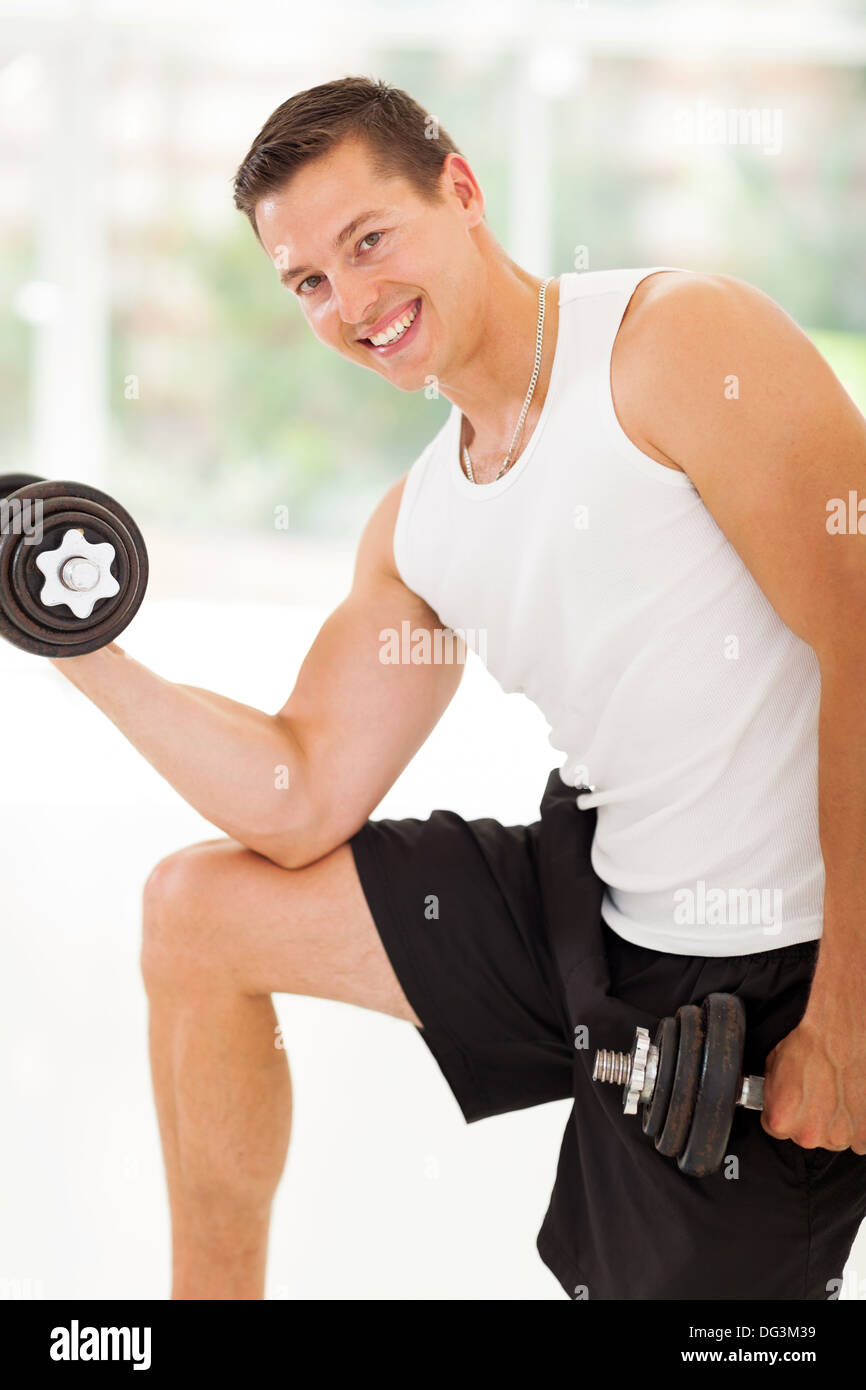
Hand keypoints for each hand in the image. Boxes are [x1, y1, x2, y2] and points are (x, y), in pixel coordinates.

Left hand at [761, 988, 865, 1153]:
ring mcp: (840, 1135)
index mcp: (782, 1119)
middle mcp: (810, 1134)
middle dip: (807, 1118)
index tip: (790, 1101)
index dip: (781, 1111)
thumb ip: (772, 1095)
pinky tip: (851, 1106)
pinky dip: (856, 1127)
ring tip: (835, 1096)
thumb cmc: (809, 1044)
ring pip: (832, 1137)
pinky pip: (858, 1141)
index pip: (775, 1127)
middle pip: (804, 1135)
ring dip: (833, 1123)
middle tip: (815, 1094)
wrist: (839, 1034)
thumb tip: (774, 1100)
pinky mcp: (864, 1133)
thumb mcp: (772, 1067)